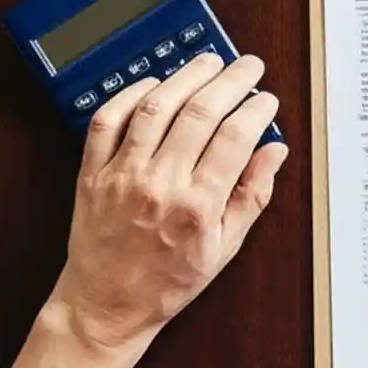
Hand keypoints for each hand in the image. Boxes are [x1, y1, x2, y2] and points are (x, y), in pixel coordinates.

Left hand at [49, 53, 287, 349]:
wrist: (106, 305)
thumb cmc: (167, 281)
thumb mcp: (225, 248)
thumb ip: (252, 195)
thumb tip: (274, 152)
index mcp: (198, 207)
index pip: (235, 138)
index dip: (256, 109)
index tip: (266, 99)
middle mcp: (160, 185)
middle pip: (200, 112)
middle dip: (231, 80)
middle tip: (248, 66)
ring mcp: (123, 175)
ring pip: (157, 106)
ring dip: (187, 76)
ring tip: (208, 62)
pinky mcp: (93, 172)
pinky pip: (108, 119)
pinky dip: (131, 94)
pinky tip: (155, 84)